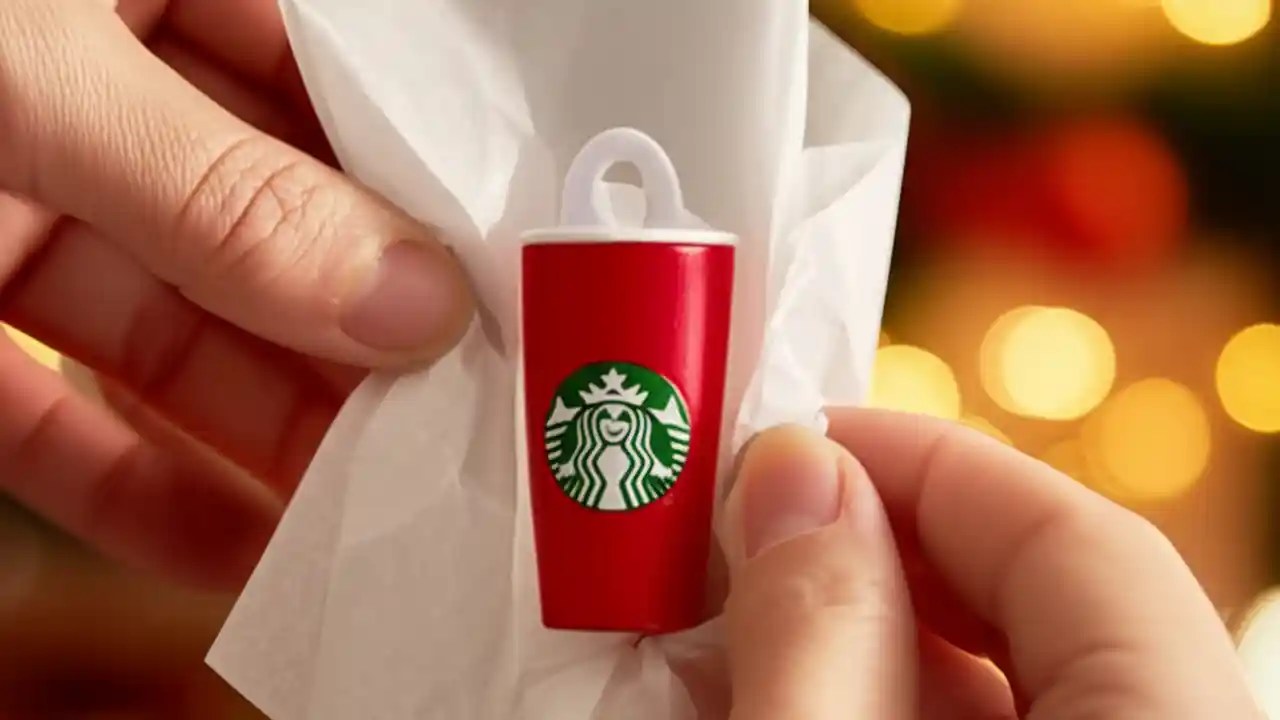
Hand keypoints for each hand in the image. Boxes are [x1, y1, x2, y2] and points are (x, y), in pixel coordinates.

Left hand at [0, 1, 471, 588]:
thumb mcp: (41, 71)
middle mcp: (98, 97)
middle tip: (456, 426)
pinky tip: (232, 545)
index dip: (418, 195)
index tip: (497, 296)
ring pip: (176, 335)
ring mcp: (20, 204)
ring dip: (271, 432)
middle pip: (269, 233)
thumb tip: (407, 300)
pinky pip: (53, 414)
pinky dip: (132, 486)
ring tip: (377, 504)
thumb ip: (218, 190)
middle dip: (358, 341)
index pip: (332, 90)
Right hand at [718, 410, 1260, 717]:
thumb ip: (820, 638)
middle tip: (754, 535)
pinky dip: (900, 713)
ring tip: (751, 632)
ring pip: (1028, 688)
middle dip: (888, 550)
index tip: (790, 441)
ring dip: (881, 643)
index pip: (1080, 541)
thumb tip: (793, 477)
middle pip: (1056, 608)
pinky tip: (806, 704)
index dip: (923, 460)